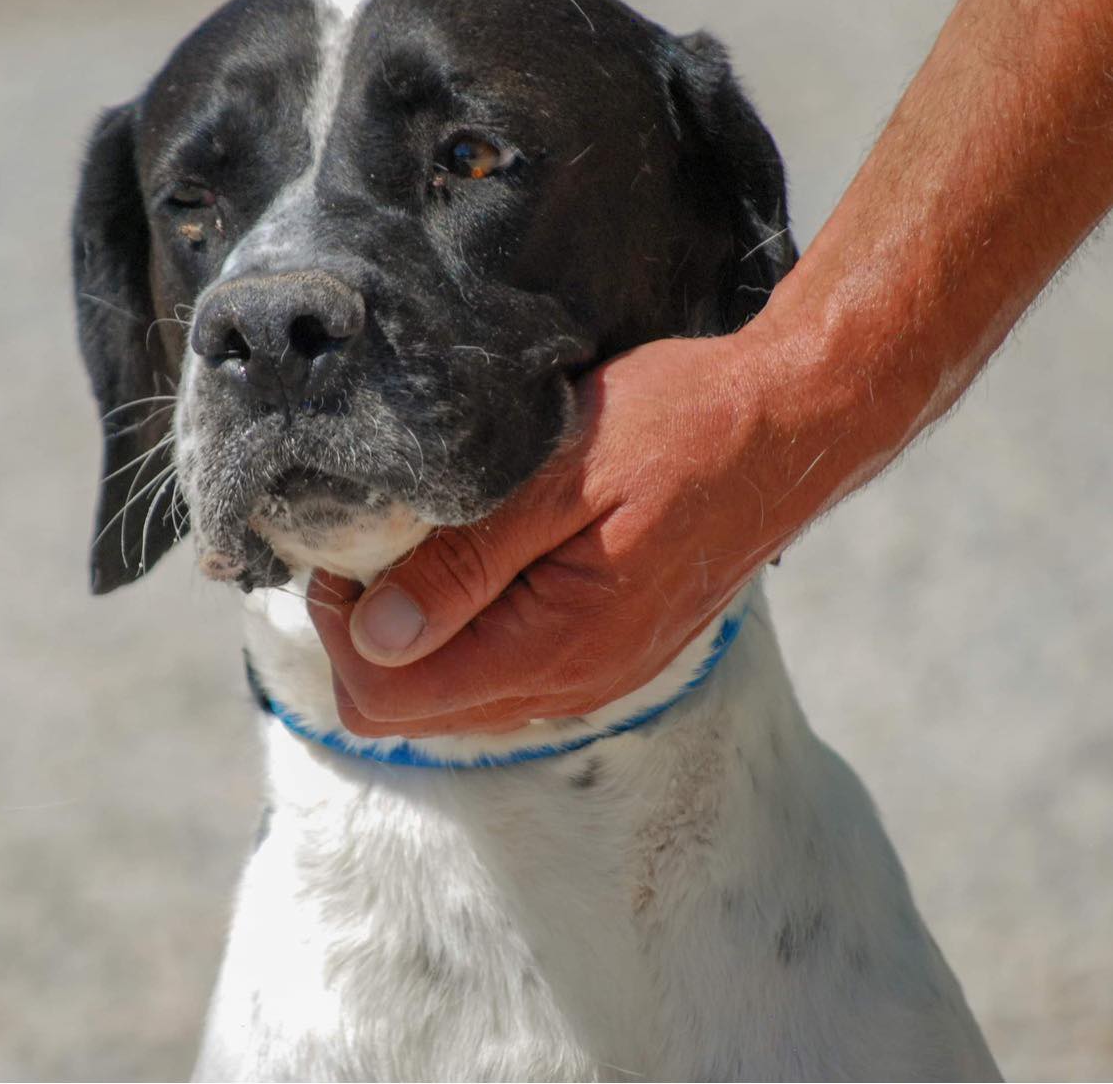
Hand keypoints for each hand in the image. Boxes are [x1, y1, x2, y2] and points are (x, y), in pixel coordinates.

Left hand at [306, 326, 803, 737]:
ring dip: (421, 628)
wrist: (791, 423)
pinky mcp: (610, 650)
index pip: (387, 696)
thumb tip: (374, 638)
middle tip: (386, 538)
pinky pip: (505, 669)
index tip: (351, 546)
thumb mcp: (560, 479)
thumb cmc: (684, 428)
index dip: (342, 623)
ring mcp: (596, 674)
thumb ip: (465, 567)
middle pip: (412, 709)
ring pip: (456, 693)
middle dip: (372, 631)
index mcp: (555, 648)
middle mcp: (573, 684)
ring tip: (435, 538)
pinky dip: (470, 624)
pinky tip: (487, 553)